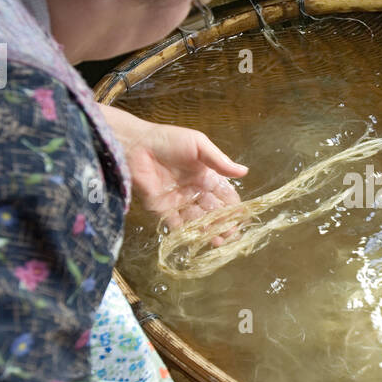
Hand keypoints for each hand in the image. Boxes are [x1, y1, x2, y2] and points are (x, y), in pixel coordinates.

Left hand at [99, 104, 246, 235]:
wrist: (136, 146)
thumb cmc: (168, 140)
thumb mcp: (199, 145)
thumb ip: (220, 161)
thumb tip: (245, 172)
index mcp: (205, 176)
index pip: (224, 195)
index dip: (234, 206)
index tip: (242, 217)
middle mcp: (194, 191)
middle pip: (213, 211)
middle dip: (224, 223)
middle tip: (232, 234)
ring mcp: (178, 202)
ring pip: (197, 220)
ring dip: (209, 231)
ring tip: (219, 241)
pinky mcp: (162, 209)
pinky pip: (176, 224)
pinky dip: (188, 233)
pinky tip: (199, 240)